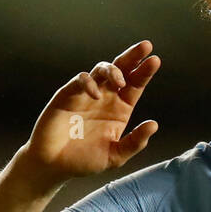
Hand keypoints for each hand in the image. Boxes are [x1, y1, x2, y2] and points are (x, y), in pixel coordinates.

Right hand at [20, 41, 160, 185]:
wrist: (55, 165)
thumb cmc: (86, 160)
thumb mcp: (115, 156)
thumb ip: (134, 142)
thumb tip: (154, 124)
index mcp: (120, 109)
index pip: (135, 85)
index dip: (144, 72)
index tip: (155, 60)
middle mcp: (105, 98)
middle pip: (121, 70)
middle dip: (133, 57)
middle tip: (145, 46)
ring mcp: (86, 94)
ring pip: (101, 70)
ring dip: (112, 70)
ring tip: (120, 81)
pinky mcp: (68, 95)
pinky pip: (80, 81)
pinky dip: (89, 83)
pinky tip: (96, 95)